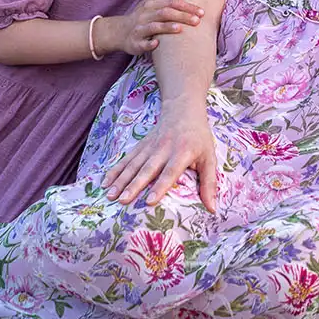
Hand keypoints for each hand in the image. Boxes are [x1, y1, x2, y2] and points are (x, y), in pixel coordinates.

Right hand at [97, 0, 203, 55]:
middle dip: (182, 16)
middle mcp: (145, 15)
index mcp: (150, 4)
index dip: (186, 5)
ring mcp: (139, 29)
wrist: (119, 32)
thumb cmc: (141, 17)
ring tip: (180, 29)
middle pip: (165, 13)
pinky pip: (142, 44)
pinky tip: (157, 43)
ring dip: (166, 27)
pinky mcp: (134, 43)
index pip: (171, 2)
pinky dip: (149, 44)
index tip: (201, 11)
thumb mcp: (149, 3)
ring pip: (153, 27)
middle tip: (198, 21)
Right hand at [102, 105, 219, 210]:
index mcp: (182, 152)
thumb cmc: (199, 137)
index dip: (160, 186)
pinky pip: (127, 159)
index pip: (170, 171)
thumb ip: (209, 183)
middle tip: (122, 200)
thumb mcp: (209, 157)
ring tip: (110, 195)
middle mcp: (163, 149)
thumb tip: (212, 209)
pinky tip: (106, 182)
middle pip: (147, 169)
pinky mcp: (141, 145)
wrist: (183, 109)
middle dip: (134, 185)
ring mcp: (150, 146)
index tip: (150, 201)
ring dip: (121, 180)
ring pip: (133, 165)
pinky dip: (116, 170)